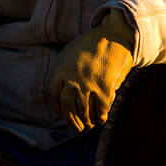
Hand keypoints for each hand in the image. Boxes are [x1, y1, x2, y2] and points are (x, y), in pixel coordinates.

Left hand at [49, 8, 136, 131]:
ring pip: (83, 111)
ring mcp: (88, 84)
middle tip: (77, 128)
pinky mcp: (105, 88)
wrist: (113, 36)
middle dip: (71, 121)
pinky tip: (101, 120)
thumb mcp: (68, 55)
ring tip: (88, 126)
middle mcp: (71, 78)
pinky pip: (100, 109)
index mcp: (59, 69)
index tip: (62, 113)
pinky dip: (100, 117)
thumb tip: (58, 96)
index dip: (57, 108)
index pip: (52, 95)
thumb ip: (62, 73)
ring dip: (86, 122)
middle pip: (66, 107)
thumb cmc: (90, 47)